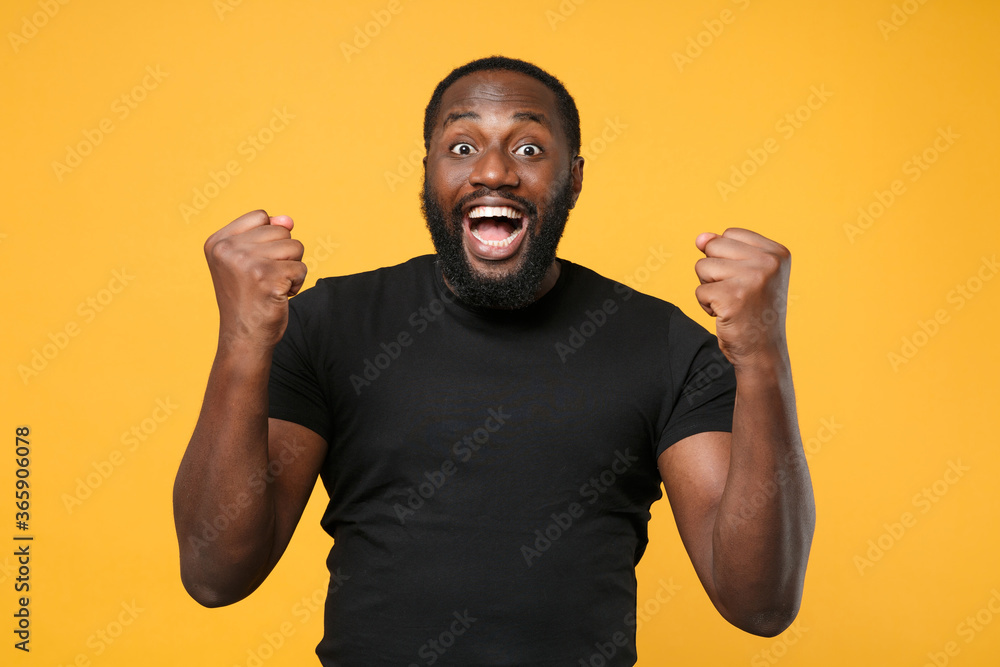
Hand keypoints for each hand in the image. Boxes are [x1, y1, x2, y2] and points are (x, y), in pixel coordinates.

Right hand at [204, 210, 306, 353]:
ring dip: (292, 269)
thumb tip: (288, 220)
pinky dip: (297, 284)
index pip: (261, 216)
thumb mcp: (249, 261)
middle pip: (281, 230)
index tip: (255, 264)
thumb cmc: (248, 299)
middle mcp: (227, 249)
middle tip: (265, 279)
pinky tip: (280, 296)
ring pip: (295, 246)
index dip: (269, 239)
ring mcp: (246, 262)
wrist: (244, 338)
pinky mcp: (267, 277)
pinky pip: (301, 267)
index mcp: (217, 242)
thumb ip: (266, 234)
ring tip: (273, 286)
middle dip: (283, 255)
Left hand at [694, 228, 790, 369]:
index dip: (726, 257)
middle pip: (713, 247)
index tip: (746, 280)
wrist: (762, 351)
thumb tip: (700, 238)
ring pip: (702, 267)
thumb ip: (723, 249)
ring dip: (709, 288)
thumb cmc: (753, 310)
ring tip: (731, 302)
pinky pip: (699, 291)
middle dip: (714, 271)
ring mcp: (752, 279)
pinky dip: (706, 305)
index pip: (729, 234)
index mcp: (777, 252)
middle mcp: (769, 262)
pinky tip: (726, 314)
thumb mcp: (746, 273)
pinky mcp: (732, 298)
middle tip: (736, 292)